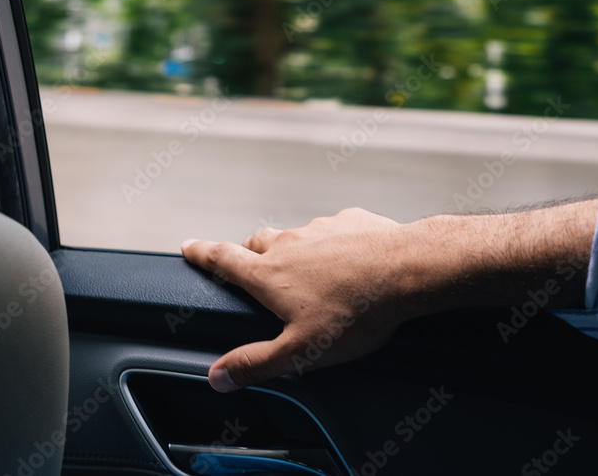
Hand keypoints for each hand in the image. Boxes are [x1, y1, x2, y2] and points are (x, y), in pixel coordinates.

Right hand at [181, 208, 435, 391]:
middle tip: (248, 265)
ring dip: (293, 250)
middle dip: (248, 253)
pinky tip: (348, 261)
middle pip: (257, 243)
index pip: (223, 259)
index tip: (188, 247)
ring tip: (307, 272)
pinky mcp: (351, 221)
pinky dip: (331, 244)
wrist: (408, 269)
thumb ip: (256, 363)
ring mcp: (320, 228)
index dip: (202, 253)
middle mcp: (289, 244)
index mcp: (269, 274)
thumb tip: (217, 376)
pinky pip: (332, 231)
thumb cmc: (355, 312)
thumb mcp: (301, 351)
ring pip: (296, 236)